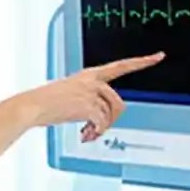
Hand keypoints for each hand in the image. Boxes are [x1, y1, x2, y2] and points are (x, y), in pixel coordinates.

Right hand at [17, 52, 164, 141]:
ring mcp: (91, 92)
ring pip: (110, 114)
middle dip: (111, 119)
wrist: (32, 106)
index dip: (142, 61)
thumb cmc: (45, 102)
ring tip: (87, 132)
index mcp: (89, 74)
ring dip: (100, 127)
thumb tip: (99, 119)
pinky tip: (84, 134)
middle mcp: (93, 81)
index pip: (121, 65)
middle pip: (118, 102)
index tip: (158, 56)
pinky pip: (101, 123)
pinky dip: (94, 132)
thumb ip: (89, 99)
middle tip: (97, 129)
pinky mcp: (88, 105)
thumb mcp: (70, 93)